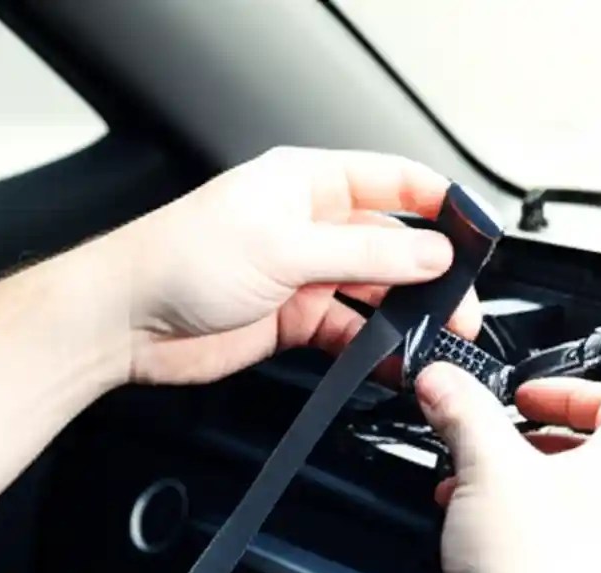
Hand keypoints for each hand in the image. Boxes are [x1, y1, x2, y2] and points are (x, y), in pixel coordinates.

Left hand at [96, 146, 480, 384]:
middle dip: (431, 273)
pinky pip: (350, 332)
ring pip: (375, 292)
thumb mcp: (286, 247)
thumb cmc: (180, 259)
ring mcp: (302, 274)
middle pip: (392, 243)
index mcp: (307, 183)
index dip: (439, 203)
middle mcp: (309, 225)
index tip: (476, 233)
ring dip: (406, 316)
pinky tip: (394, 363)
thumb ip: (367, 252)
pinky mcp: (292, 319)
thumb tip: (431, 252)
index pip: (393, 180)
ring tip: (436, 340)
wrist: (124, 320)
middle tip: (461, 306)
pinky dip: (374, 349)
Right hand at [416, 363, 600, 572]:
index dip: (566, 390)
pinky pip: (579, 543)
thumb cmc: (534, 570)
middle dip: (535, 442)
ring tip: (476, 490)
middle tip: (496, 442)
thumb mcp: (485, 464)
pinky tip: (487, 538)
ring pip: (585, 500)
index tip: (522, 397)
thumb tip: (444, 379)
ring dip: (527, 485)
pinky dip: (536, 527)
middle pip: (600, 451)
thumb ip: (463, 409)